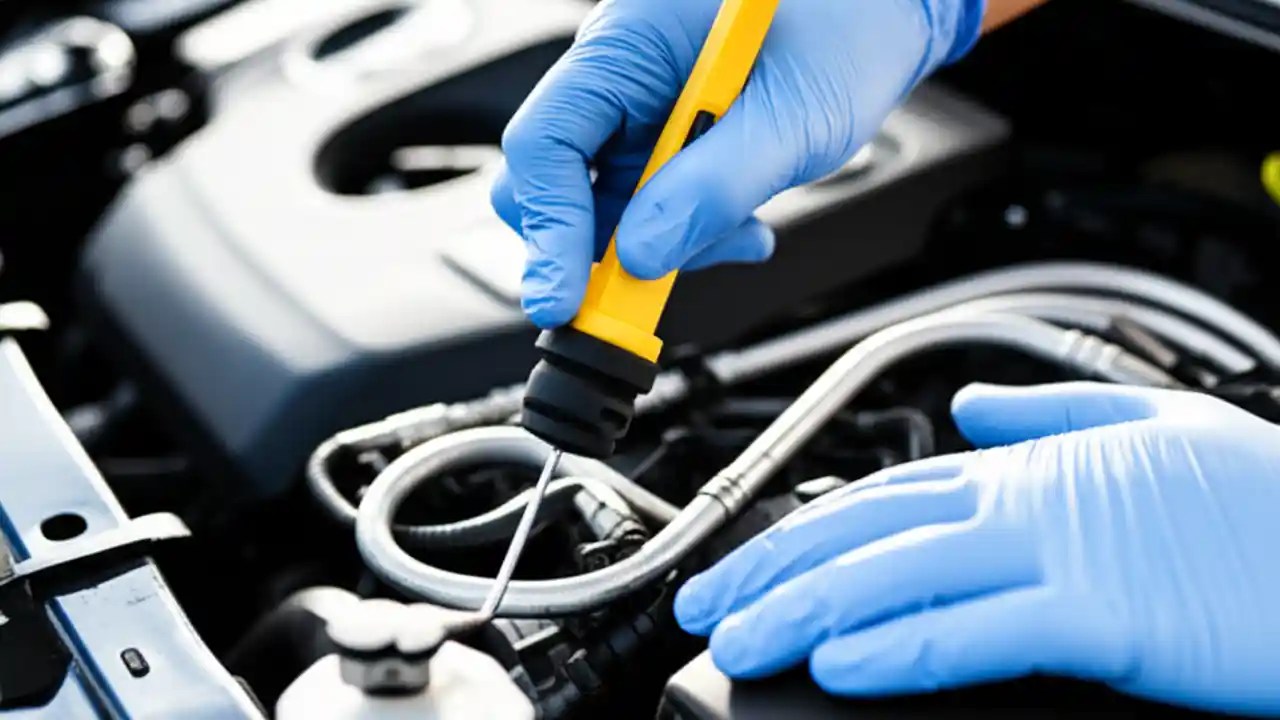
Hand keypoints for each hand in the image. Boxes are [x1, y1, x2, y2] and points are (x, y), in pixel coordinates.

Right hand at [492, 0, 982, 326]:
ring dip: (661, 242)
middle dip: (599, 246)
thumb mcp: (793, 119)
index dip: (549, 227)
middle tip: (640, 292)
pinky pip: (648, 201)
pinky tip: (738, 222)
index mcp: (629, 41)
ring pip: (605, 203)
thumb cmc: (852, 25)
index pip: (548, 141)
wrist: (889, 11)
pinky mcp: (666, 135)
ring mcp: (640, 106)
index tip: (561, 296)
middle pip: (557, 179)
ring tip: (737, 232)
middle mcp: (620, 72)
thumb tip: (642, 254)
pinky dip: (686, 229)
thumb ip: (714, 189)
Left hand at [675, 382, 1279, 716]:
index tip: (740, 565)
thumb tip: (968, 409)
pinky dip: (900, 647)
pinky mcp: (1104, 613)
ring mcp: (1060, 555)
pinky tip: (839, 663)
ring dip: (806, 613)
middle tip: (703, 608)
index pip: (880, 496)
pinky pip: (977, 632)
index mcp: (1026, 471)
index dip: (798, 531)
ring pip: (898, 579)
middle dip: (772, 572)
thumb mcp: (1143, 433)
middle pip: (865, 533)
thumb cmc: (1260, 504)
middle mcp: (1024, 503)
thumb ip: (1045, 415)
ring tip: (739, 641)